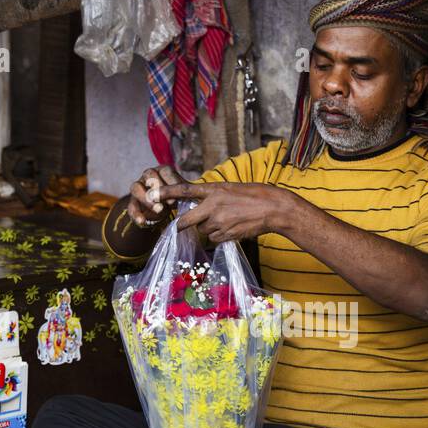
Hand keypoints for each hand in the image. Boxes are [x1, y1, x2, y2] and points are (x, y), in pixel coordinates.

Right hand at [125, 165, 186, 227]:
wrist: (163, 211)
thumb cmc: (175, 199)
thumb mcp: (181, 196)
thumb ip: (182, 195)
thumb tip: (183, 198)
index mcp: (162, 171)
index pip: (165, 171)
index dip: (172, 181)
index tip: (180, 194)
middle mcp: (147, 176)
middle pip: (149, 174)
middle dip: (159, 187)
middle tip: (170, 202)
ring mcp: (137, 187)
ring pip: (136, 188)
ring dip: (148, 199)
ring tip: (160, 210)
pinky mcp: (132, 202)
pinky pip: (131, 206)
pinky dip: (136, 214)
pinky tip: (142, 221)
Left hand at [156, 181, 298, 242]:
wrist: (273, 208)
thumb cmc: (256, 195)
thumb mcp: (231, 189)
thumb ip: (214, 196)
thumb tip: (202, 205)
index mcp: (214, 190)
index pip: (185, 190)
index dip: (167, 192)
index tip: (153, 195)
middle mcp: (213, 206)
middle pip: (187, 221)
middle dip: (183, 225)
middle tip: (181, 226)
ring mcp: (219, 222)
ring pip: (203, 231)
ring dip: (207, 229)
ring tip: (225, 221)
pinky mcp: (226, 235)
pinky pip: (215, 238)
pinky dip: (219, 236)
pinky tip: (231, 228)